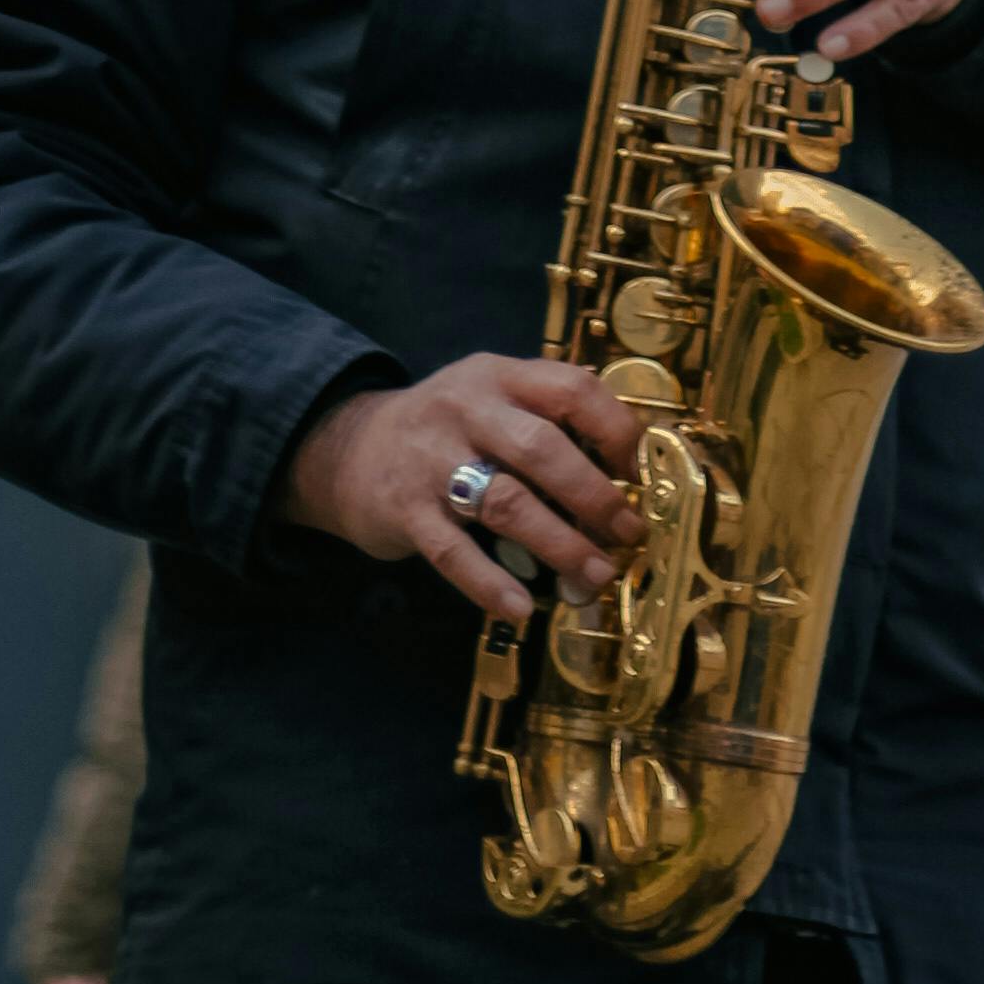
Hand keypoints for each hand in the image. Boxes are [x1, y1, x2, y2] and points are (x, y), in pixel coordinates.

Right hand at [281, 356, 643, 620]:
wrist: (347, 448)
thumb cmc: (444, 427)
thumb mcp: (491, 393)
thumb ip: (546, 408)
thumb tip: (625, 448)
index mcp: (500, 375)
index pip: (572, 389)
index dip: (616, 431)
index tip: (636, 474)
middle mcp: (467, 409)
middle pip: (543, 449)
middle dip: (594, 496)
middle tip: (627, 533)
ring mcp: (432, 460)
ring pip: (505, 503)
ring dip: (559, 544)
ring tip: (594, 576)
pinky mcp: (405, 510)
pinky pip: (453, 553)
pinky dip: (490, 584)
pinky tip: (522, 608)